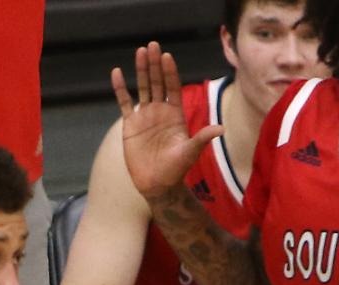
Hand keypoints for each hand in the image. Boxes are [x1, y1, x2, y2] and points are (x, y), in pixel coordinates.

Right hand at [113, 42, 223, 200]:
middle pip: (157, 82)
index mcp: (175, 113)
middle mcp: (160, 110)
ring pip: (142, 87)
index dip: (170, 72)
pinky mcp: (130, 125)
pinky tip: (117, 73)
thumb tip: (221, 129)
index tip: (167, 57)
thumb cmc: (176, 169)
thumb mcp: (190, 152)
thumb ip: (202, 138)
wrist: (157, 184)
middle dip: (155, 64)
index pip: (173, 87)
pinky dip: (120, 89)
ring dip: (140, 70)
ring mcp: (145, 116)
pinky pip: (124, 103)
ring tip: (140, 51)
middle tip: (152, 45)